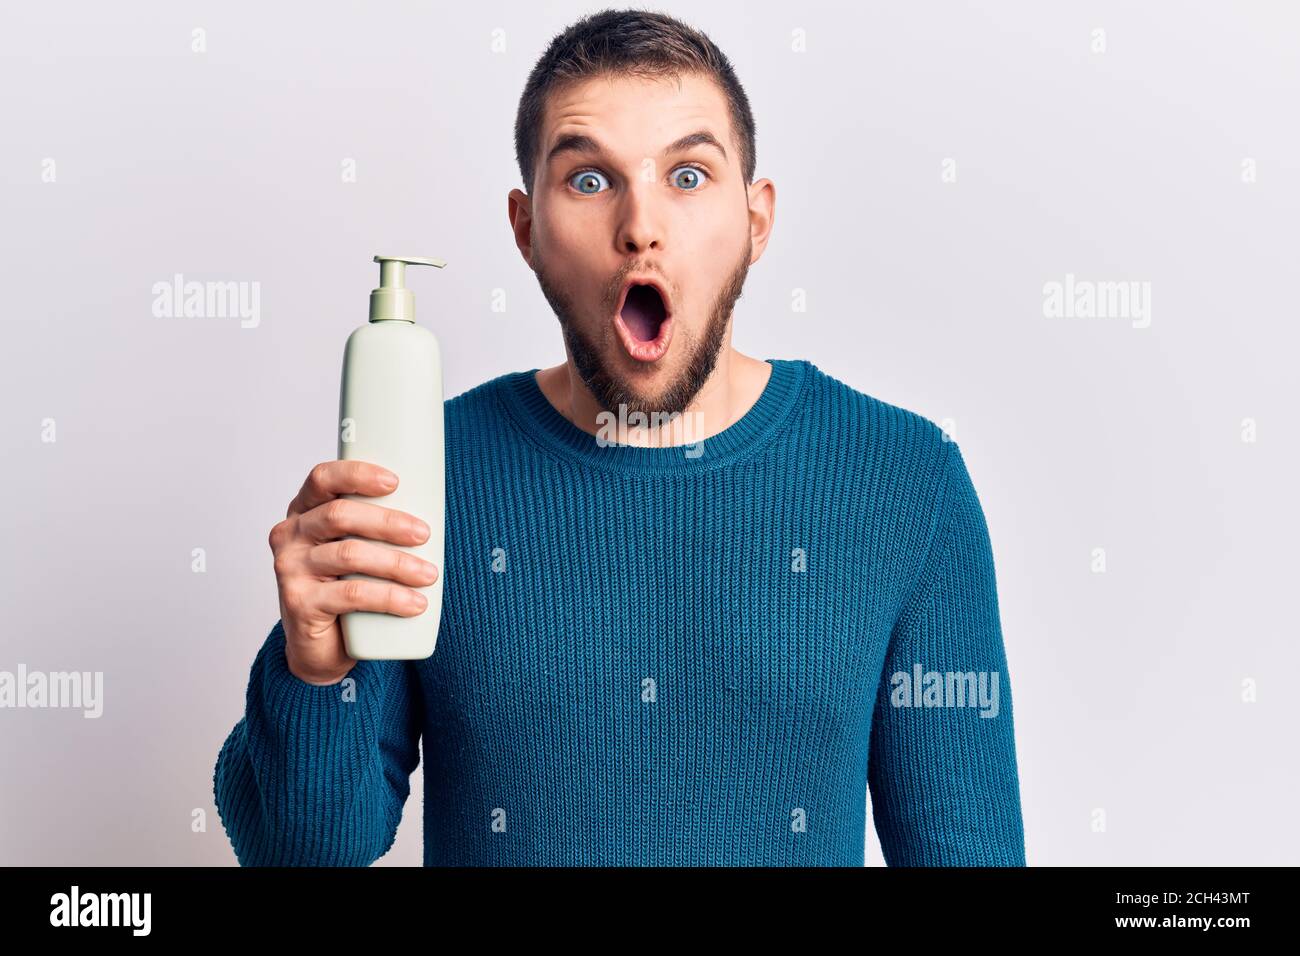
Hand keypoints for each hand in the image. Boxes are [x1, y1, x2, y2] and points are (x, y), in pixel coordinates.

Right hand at [268, 460, 436, 683]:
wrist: (323, 646)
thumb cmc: (348, 586)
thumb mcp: (361, 548)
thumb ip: (378, 526)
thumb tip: (435, 506)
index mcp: (305, 511)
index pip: (322, 478)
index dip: (357, 474)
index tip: (395, 481)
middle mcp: (291, 535)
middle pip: (339, 515)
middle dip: (388, 522)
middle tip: (424, 534)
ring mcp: (290, 569)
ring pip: (349, 554)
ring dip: (397, 563)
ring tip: (429, 574)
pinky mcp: (299, 603)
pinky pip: (350, 594)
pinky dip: (389, 597)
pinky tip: (415, 603)